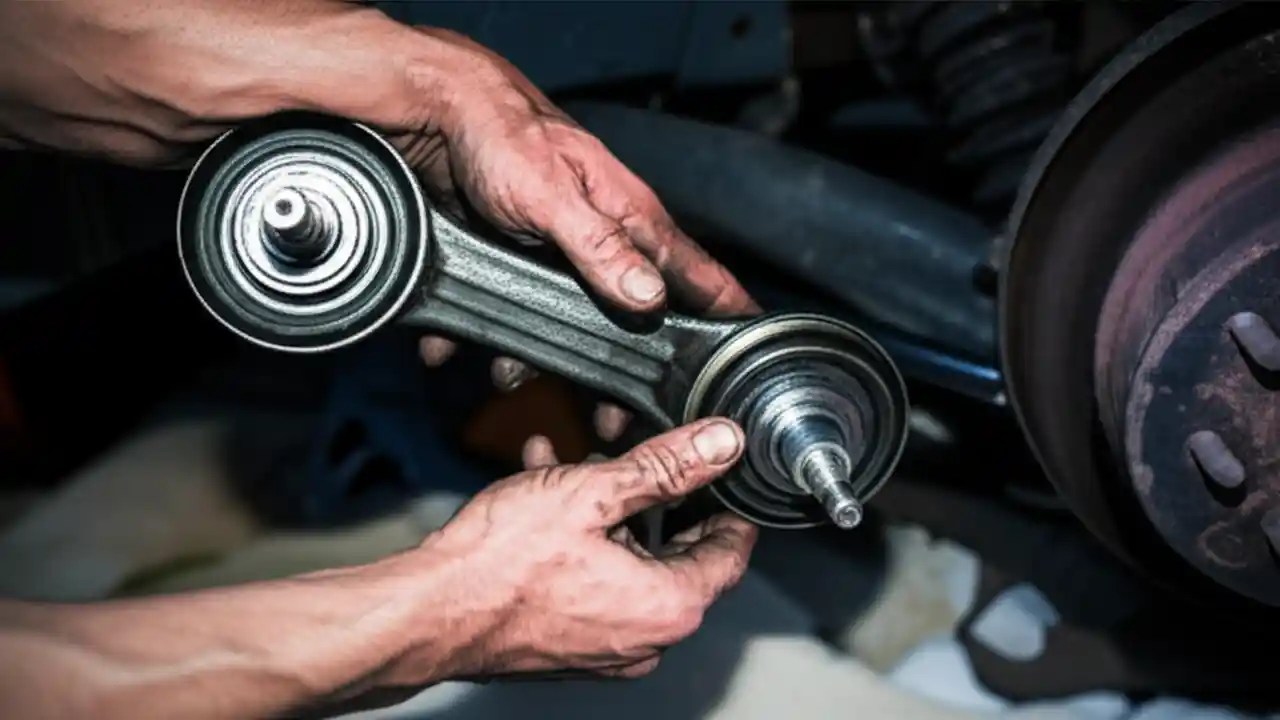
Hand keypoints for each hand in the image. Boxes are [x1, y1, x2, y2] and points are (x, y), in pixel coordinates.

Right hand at [388, 417, 756, 682]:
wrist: (431, 611)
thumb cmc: (500, 563)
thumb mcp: (592, 492)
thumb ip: (665, 466)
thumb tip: (719, 444)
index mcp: (669, 606)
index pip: (730, 552)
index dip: (729, 504)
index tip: (725, 475)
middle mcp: (646, 637)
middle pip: (681, 559)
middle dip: (663, 503)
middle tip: (653, 462)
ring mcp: (607, 647)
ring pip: (633, 566)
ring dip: (615, 515)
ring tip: (585, 469)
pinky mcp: (571, 644)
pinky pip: (597, 585)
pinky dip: (586, 543)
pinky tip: (552, 498)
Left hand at [398, 30, 758, 439]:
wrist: (443, 115)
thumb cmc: (505, 137)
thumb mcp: (554, 197)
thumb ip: (603, 247)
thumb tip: (651, 298)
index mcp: (633, 220)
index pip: (701, 276)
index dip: (731, 318)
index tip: (751, 363)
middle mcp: (609, 242)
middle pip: (642, 318)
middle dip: (632, 371)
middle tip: (620, 417)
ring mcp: (569, 255)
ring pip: (579, 324)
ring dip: (549, 361)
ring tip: (519, 383)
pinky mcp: (528, 262)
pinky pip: (525, 312)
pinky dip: (496, 337)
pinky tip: (469, 355)